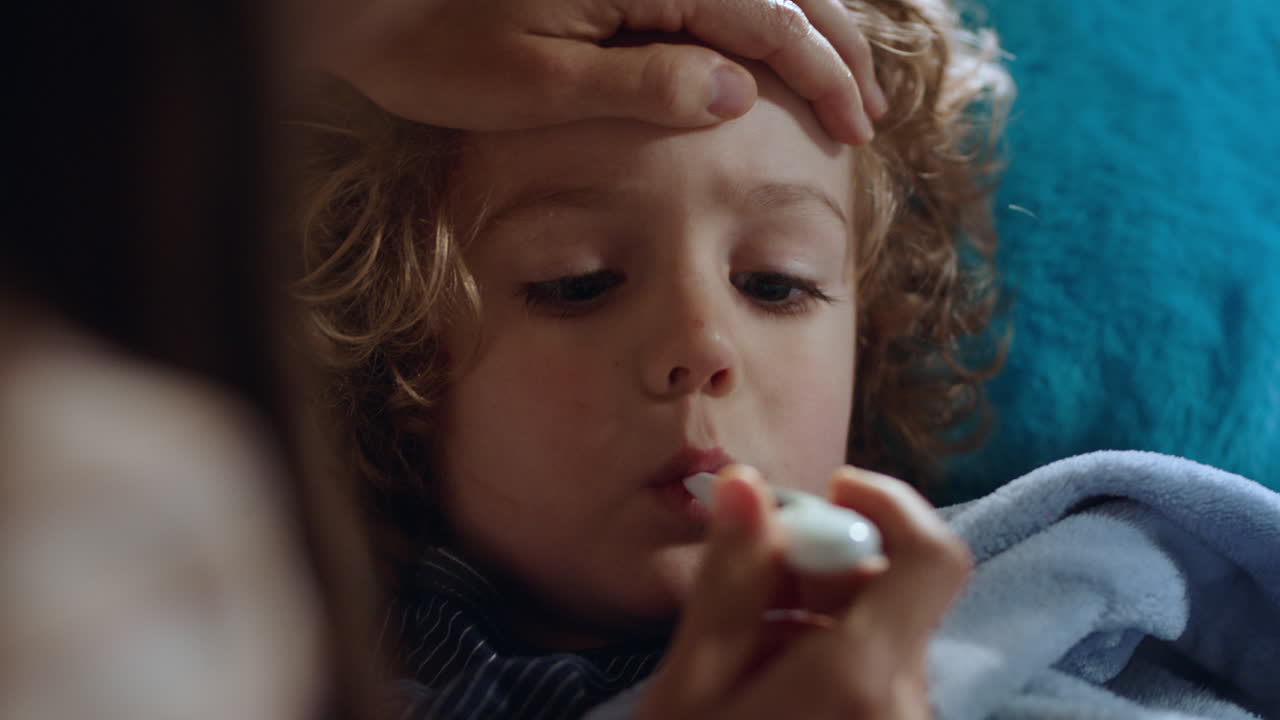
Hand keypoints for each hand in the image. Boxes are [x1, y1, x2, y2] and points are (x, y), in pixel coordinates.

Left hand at [299, 0, 886, 143]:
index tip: (857, 128)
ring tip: (838, 78)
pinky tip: (765, 46)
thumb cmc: (432, 43)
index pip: (769, 20)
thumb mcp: (535, 83)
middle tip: (868, 111)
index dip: (822, 76)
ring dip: (804, 25)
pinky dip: (756, 9)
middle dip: (833, 47)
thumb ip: (644, 84)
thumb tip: (740, 95)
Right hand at [635, 465, 970, 718]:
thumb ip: (729, 582)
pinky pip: (874, 680)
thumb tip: (744, 483)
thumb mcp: (692, 688)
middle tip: (743, 585)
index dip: (889, 501)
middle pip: (894, 591)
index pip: (934, 557)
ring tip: (737, 658)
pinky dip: (824, 661)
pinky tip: (761, 692)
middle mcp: (908, 707)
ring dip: (813, 618)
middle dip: (821, 567)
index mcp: (864, 679)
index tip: (825, 488)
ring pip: (878, 635)